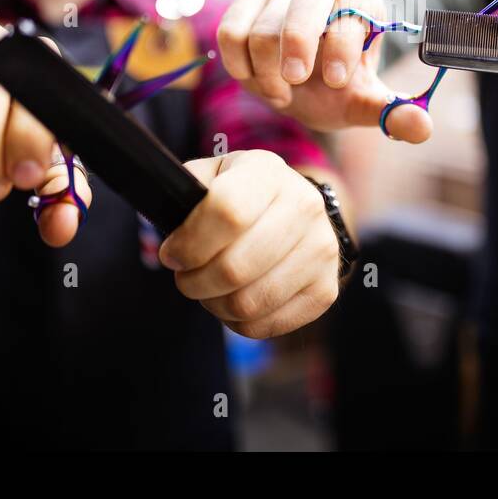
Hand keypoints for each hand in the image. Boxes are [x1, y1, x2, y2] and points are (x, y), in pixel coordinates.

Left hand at [158, 150, 340, 338]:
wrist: (295, 211)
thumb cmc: (243, 196)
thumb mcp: (214, 176)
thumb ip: (190, 189)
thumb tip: (172, 221)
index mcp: (269, 173)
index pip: (227, 212)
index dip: (189, 243)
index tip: (171, 253)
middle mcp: (305, 207)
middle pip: (235, 267)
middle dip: (194, 281)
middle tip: (187, 276)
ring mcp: (321, 251)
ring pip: (248, 303)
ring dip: (214, 304)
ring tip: (210, 288)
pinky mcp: (325, 289)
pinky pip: (266, 325)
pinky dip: (239, 322)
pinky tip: (236, 299)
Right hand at [216, 0, 432, 141]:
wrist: (301, 79)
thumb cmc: (336, 86)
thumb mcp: (365, 103)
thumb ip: (391, 114)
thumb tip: (423, 127)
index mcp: (361, 1)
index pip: (353, 6)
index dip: (343, 44)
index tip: (337, 81)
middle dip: (298, 44)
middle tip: (295, 82)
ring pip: (264, 23)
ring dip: (267, 70)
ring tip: (282, 94)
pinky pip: (231, 30)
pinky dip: (240, 64)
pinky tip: (255, 81)